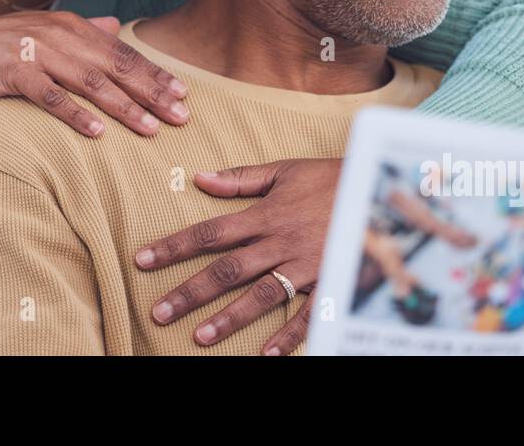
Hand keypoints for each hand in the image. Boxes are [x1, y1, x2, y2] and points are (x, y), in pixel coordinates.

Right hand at [0, 12, 188, 136]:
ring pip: (89, 82)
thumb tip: (115, 24)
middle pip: (114, 66)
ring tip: (151, 128)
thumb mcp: (41, 33)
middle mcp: (57, 34)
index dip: (154, 72)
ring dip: (124, 107)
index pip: (122, 51)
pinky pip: (50, 96)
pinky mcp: (11, 72)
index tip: (183, 94)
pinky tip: (98, 133)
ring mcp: (35, 52)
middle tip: (182, 115)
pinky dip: (76, 114)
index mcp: (70, 25)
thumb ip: (80, 31)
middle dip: (152, 91)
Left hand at [135, 158, 339, 354]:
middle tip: (159, 311)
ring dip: (229, 318)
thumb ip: (241, 177)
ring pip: (261, 295)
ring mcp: (305, 265)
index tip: (143, 260)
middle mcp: (280, 242)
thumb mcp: (284, 170)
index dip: (174, 246)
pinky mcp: (329, 281)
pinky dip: (289, 335)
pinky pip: (308, 313)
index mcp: (265, 214)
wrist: (380, 189)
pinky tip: (267, 354)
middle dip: (191, 291)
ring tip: (198, 337)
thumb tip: (200, 177)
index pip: (210, 232)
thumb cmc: (329, 178)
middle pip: (228, 270)